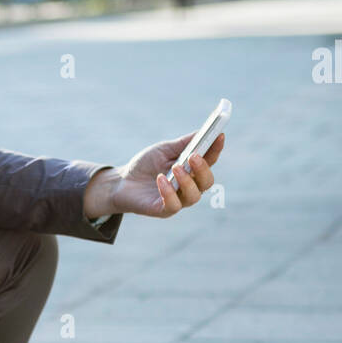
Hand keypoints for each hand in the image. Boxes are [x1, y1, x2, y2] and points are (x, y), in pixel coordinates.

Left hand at [92, 132, 223, 218]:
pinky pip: (174, 205)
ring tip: (175, 168)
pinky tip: (161, 180)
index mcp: (192, 170)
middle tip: (193, 157)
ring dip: (187, 181)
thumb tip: (202, 132)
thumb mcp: (164, 150)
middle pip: (207, 182)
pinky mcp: (164, 210)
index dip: (216, 150)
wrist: (122, 182)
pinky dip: (169, 192)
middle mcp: (189, 186)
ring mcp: (178, 200)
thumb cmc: (146, 165)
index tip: (219, 136)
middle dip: (203, 169)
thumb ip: (183, 144)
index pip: (210, 161)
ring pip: (194, 195)